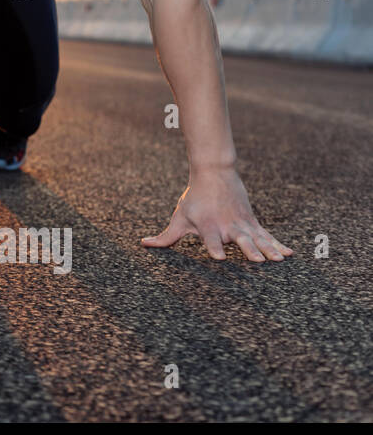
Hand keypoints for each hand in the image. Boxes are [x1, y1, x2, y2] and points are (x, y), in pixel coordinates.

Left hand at [141, 166, 292, 261]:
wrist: (214, 172)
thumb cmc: (194, 199)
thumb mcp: (180, 217)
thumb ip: (166, 236)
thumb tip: (144, 244)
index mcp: (208, 226)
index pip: (209, 240)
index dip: (214, 248)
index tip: (220, 258)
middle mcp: (227, 226)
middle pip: (239, 240)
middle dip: (249, 250)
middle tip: (258, 261)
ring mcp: (242, 224)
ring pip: (257, 239)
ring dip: (268, 249)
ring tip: (278, 260)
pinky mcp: (252, 222)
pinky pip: (267, 235)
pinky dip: (278, 244)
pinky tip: (289, 254)